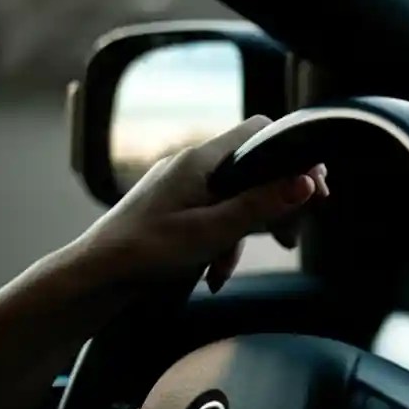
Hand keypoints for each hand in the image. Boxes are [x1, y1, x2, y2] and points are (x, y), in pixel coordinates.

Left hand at [71, 115, 329, 291]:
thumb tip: (305, 182)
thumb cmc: (145, 252)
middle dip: (274, 204)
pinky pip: (213, 216)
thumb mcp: (211, 232)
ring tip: (232, 267)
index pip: (258, 131)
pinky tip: (213, 273)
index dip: (292, 153)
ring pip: (235, 199)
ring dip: (244, 233)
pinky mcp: (173, 209)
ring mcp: (180, 187)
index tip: (313, 187)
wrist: (94, 277)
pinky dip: (221, 242)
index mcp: (200, 160)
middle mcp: (191, 166)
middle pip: (252, 170)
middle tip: (290, 237)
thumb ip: (260, 206)